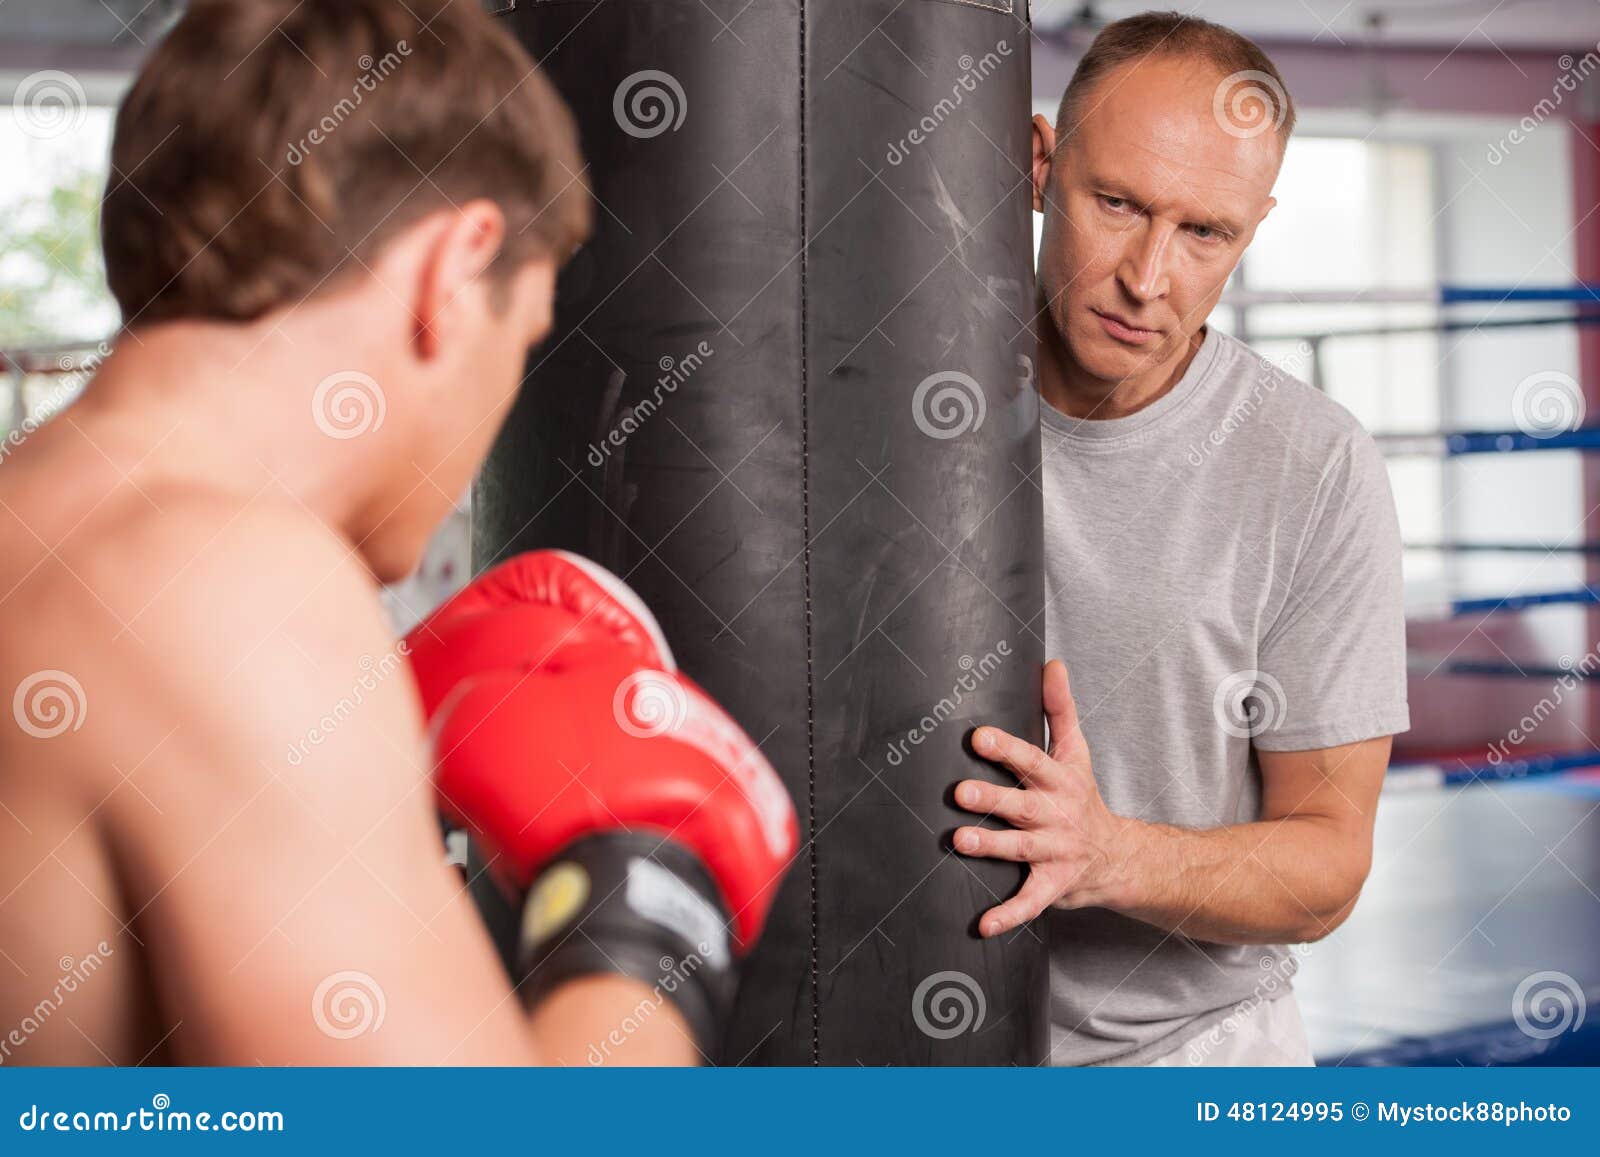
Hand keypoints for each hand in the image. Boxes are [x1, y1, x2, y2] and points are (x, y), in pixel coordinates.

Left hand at [955, 659, 1138, 936]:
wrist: (1118, 857)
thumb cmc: (1081, 797)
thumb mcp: (1076, 752)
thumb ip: (1059, 709)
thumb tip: (1051, 663)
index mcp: (1059, 780)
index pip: (1032, 760)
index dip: (1006, 748)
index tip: (978, 736)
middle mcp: (1057, 815)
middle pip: (1022, 805)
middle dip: (992, 799)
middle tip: (960, 792)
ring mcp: (1056, 852)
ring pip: (1020, 850)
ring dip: (991, 847)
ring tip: (959, 841)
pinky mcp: (1052, 887)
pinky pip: (1029, 902)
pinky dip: (1008, 916)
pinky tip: (981, 924)